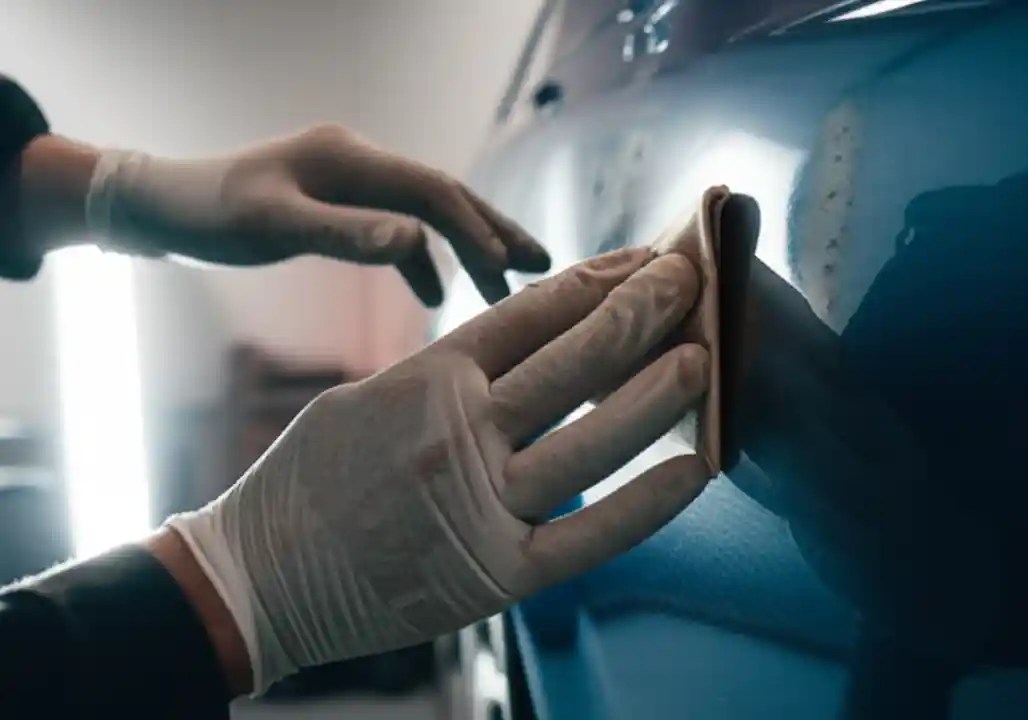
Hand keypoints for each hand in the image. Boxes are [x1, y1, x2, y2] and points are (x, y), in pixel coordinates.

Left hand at [85, 124, 549, 304]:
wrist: (163, 207)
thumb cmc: (209, 215)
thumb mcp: (273, 224)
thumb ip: (346, 234)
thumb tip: (418, 245)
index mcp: (349, 159)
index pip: (433, 192)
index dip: (475, 230)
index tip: (509, 272)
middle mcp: (360, 161)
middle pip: (444, 194)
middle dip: (493, 229)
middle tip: (543, 263)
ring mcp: (353, 181)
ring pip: (428, 210)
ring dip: (468, 243)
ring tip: (509, 278)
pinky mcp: (340, 203)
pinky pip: (398, 226)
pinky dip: (424, 257)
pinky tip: (437, 290)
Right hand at [166, 248, 712, 693]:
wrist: (259, 582)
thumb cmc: (308, 482)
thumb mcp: (366, 397)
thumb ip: (447, 369)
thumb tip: (520, 341)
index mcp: (427, 379)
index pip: (532, 312)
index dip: (598, 280)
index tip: (642, 258)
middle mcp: (460, 432)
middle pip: (575, 358)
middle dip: (642, 311)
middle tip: (691, 281)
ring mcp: (481, 504)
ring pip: (594, 436)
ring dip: (658, 390)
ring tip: (707, 355)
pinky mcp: (497, 574)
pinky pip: (591, 534)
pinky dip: (649, 501)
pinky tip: (698, 467)